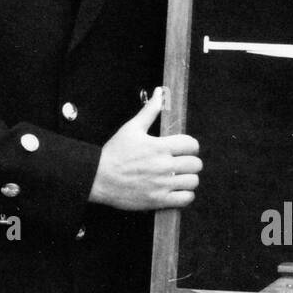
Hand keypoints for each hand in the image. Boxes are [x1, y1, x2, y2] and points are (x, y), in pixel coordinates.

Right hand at [90, 89, 201, 209]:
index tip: (184, 149)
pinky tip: (177, 190)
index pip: (192, 145)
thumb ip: (150, 110)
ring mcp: (161, 184)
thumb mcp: (131, 128)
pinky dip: (185, 195)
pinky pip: (185, 199)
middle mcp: (163, 165)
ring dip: (189, 179)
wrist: (97, 177)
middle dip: (191, 162)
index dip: (191, 146)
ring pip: (193, 181)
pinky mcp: (158, 200)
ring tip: (179, 177)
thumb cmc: (113, 153)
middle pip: (195, 164)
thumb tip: (160, 93)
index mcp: (159, 146)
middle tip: (182, 163)